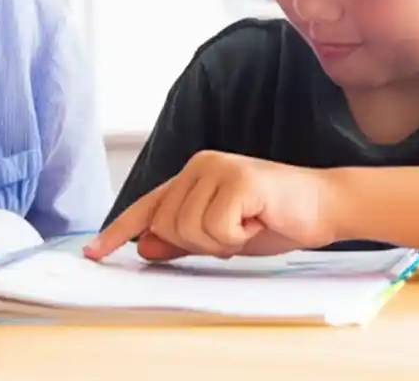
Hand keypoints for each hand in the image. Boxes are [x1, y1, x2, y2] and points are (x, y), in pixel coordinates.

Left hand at [84, 151, 338, 261]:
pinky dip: (238, 236)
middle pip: (168, 226)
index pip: (148, 206)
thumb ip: (183, 239)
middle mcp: (200, 165)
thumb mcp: (222, 236)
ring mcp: (219, 168)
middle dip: (202, 243)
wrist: (324, 207)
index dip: (119, 231)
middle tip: (238, 231)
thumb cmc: (274, 219)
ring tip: (250, 223)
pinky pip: (217, 228)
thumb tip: (144, 246)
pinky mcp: (239, 180)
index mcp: (193, 175)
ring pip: (190, 229)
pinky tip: (259, 219)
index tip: (94, 253)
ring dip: (222, 241)